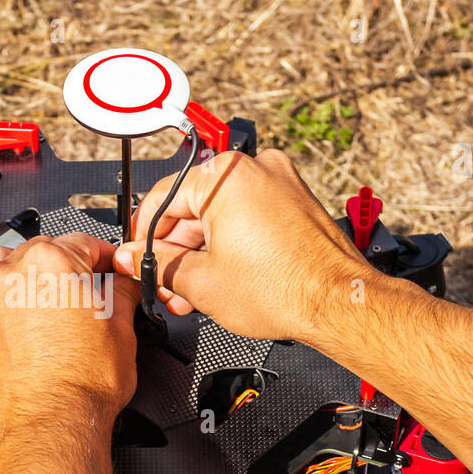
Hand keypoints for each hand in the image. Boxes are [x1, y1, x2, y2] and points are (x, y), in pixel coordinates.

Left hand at [0, 233, 140, 433]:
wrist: (53, 420)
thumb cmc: (81, 383)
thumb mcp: (122, 327)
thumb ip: (123, 291)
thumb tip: (123, 282)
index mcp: (51, 261)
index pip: (87, 242)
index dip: (109, 258)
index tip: (116, 270)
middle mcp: (16, 272)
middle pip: (51, 248)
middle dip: (75, 266)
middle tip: (98, 290)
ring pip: (18, 263)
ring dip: (39, 272)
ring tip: (64, 298)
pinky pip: (0, 290)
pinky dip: (17, 292)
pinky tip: (39, 312)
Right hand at [113, 148, 366, 340]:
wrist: (338, 304)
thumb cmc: (286, 290)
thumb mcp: (202, 281)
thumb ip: (159, 264)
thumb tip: (134, 258)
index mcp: (225, 175)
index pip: (163, 200)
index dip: (144, 236)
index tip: (138, 257)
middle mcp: (255, 168)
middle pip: (193, 207)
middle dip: (177, 251)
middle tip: (166, 284)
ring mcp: (279, 182)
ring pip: (220, 214)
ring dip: (201, 252)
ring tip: (192, 291)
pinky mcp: (294, 201)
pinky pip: (248, 216)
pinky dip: (231, 243)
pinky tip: (221, 278)